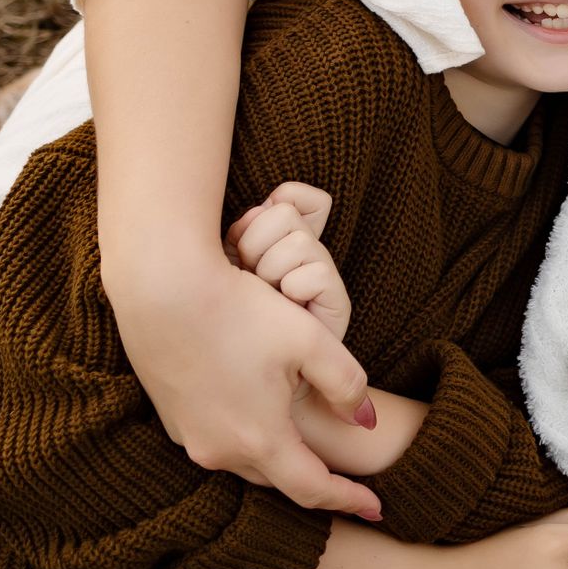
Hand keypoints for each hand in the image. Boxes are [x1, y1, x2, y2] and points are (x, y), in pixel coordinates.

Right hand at [106, 243, 379, 521]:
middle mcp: (219, 451)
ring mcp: (188, 437)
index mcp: (259, 439)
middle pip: (277, 478)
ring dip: (276, 459)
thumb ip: (346, 385)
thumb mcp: (311, 340)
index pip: (312, 489)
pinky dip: (244, 439)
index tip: (375, 507)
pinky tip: (256, 417)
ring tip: (304, 453)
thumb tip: (366, 421)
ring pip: (245, 462)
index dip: (347, 499)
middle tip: (347, 484)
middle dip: (313, 481)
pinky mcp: (171, 418)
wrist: (161, 288)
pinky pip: (217, 442)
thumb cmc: (241, 310)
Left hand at [227, 182, 349, 339]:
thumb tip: (273, 199)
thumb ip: (247, 227)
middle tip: (251, 278)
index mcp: (283, 237)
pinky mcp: (339, 303)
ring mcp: (326, 276)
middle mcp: (309, 251)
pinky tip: (287, 307)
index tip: (245, 245)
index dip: (269, 208)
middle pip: (285, 213)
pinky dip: (294, 289)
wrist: (245, 372)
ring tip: (266, 297)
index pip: (294, 196)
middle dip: (254, 245)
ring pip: (298, 241)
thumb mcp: (227, 265)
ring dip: (271, 271)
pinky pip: (316, 273)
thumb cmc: (230, 318)